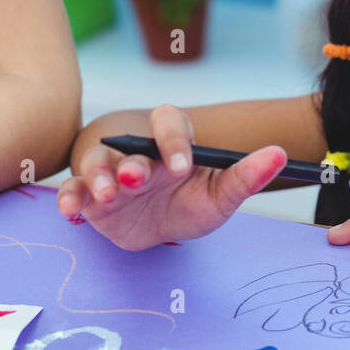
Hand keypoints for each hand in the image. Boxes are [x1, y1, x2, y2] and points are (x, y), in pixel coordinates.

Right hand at [56, 104, 286, 249]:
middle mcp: (136, 151)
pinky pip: (72, 189)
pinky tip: (71, 210)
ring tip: (109, 195)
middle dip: (132, 161)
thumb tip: (280, 154)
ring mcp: (109, 172)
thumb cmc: (191, 201)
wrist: (162, 226)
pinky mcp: (89, 196)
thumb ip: (248, 176)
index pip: (168, 123)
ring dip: (99, 176)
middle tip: (138, 179)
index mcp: (170, 143)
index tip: (183, 167)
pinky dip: (69, 196)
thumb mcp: (222, 196)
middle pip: (127, 144)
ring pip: (95, 162)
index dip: (172, 140)